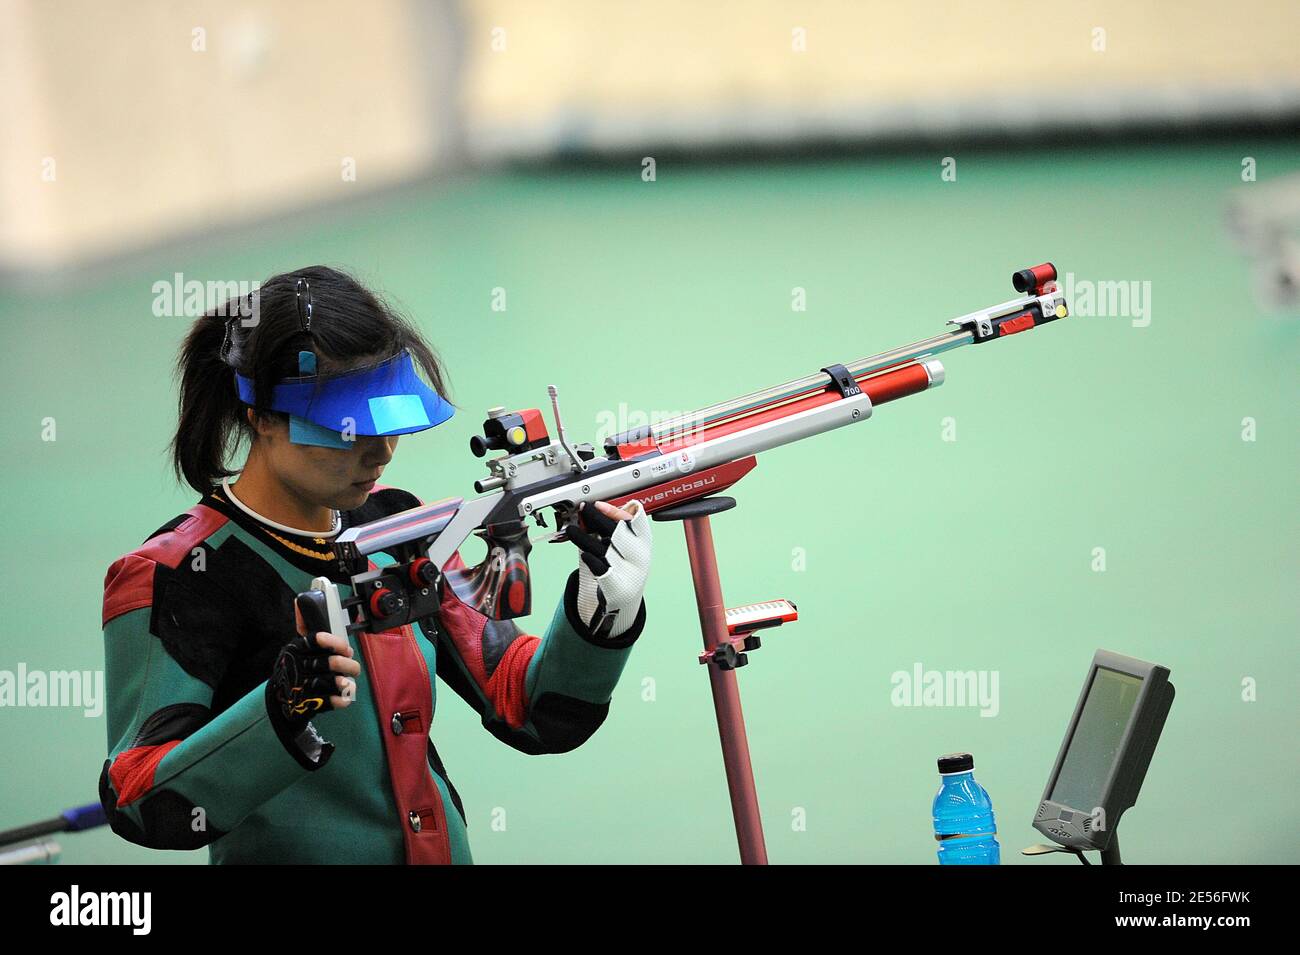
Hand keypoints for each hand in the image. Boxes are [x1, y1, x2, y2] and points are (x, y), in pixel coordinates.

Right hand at [269, 604, 362, 723]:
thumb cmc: (295, 667)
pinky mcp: (308, 703)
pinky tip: (343, 696)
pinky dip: (340, 699)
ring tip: (348, 681)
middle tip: (353, 666)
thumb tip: (301, 601)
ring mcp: (303, 686)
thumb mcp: (297, 646)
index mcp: (297, 648)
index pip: (316, 639)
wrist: (281, 698)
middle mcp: (299, 665)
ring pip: (332, 681)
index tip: (345, 647)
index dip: (334, 642)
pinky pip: (330, 701)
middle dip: (347, 665)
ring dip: (345, 682)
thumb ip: (305, 627)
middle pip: (331, 663)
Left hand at [561, 499, 651, 638]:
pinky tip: (584, 554)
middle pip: (618, 532)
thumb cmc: (623, 566)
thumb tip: (589, 512)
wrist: (626, 600)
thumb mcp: (624, 546)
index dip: (616, 510)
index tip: (599, 504)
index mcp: (644, 541)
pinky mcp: (618, 588)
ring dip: (585, 537)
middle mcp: (640, 556)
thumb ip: (610, 528)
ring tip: (572, 530)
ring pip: (605, 549)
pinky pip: (601, 569)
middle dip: (597, 517)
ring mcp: (631, 572)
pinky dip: (591, 559)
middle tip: (583, 509)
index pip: (636, 520)